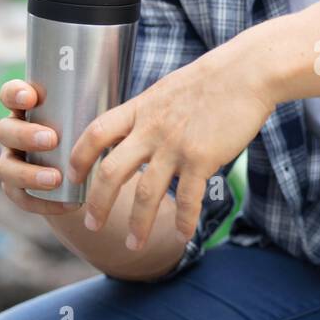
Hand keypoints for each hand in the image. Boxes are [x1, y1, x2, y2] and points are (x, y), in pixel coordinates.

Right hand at [0, 80, 82, 214]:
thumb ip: (95, 101)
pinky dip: (43, 202)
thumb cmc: (86, 132)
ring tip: (55, 178)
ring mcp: (12, 162)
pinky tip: (67, 204)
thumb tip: (120, 84)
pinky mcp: (18, 189)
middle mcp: (14, 134)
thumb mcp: (89, 114)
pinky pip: (21, 198)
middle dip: (25, 134)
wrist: (83, 171)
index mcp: (27, 110)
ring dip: (29, 174)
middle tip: (51, 139)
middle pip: (4, 130)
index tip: (31, 96)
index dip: (14, 93)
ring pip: (6, 167)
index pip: (10, 95)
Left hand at [67, 43, 273, 251]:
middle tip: (91, 224)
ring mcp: (176, 146)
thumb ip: (148, 112)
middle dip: (97, 203)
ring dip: (138, 224)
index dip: (79, 158)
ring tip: (133, 246)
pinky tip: (183, 235)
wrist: (247, 73)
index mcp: (140, 109)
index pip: (95, 134)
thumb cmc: (211, 79)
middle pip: (110, 172)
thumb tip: (136, 129)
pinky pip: (188, 199)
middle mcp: (152, 130)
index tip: (73, 178)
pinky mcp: (203, 158)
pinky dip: (184, 221)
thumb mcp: (166, 90)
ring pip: (145, 194)